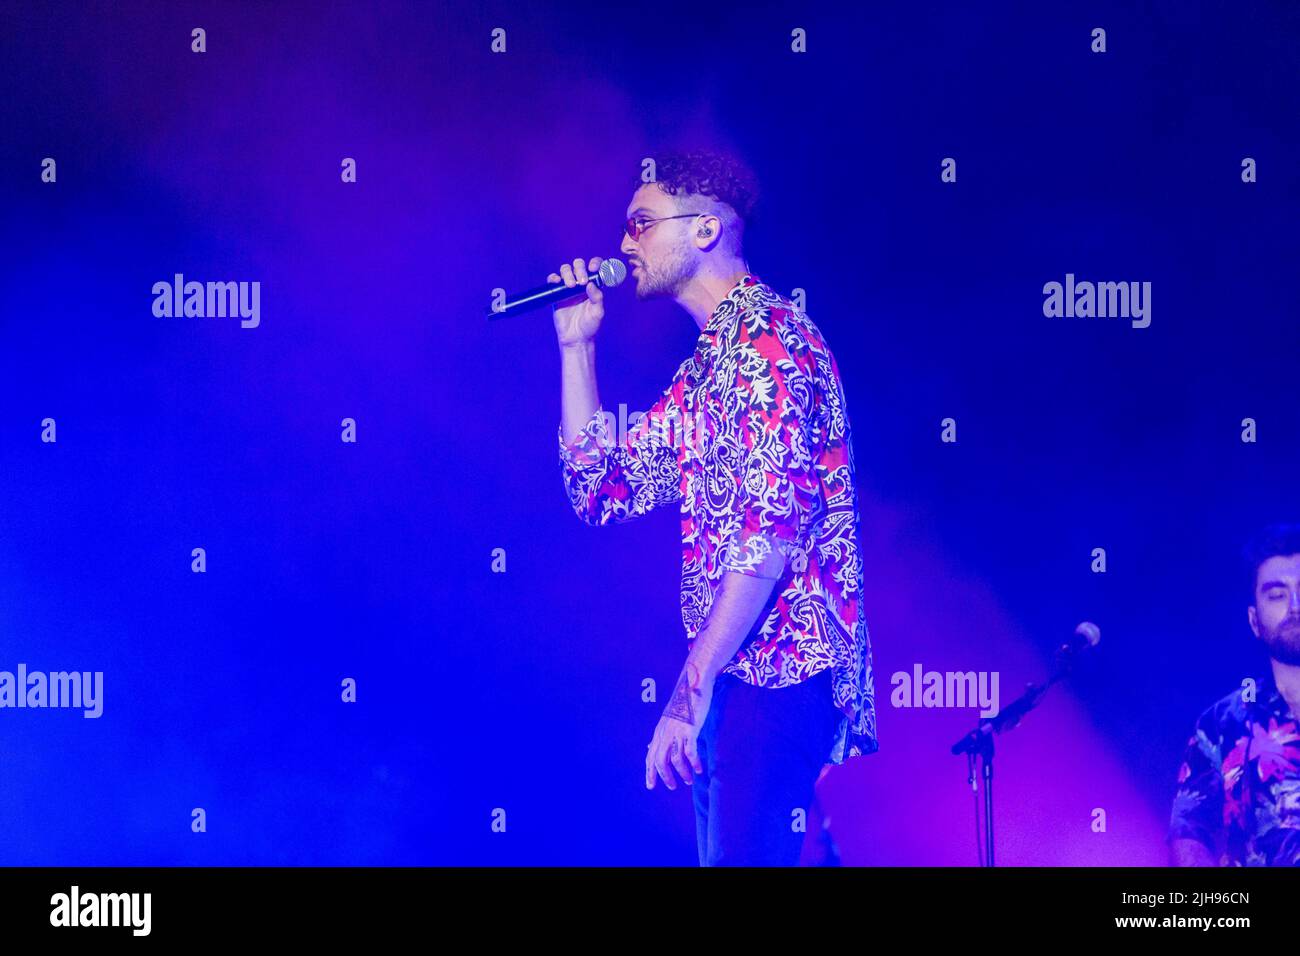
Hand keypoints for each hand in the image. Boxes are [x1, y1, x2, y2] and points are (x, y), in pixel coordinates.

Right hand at [550, 256, 605, 348]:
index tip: (593, 268)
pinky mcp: (557, 294)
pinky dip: (553, 278)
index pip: (595, 267)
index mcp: (593, 286)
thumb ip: (597, 298)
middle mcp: (581, 284)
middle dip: (580, 269)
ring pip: (566, 270)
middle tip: (582, 281)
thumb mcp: (598, 312)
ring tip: (571, 286)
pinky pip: (553, 280)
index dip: (595, 263)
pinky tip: (557, 282)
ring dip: (568, 273)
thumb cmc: (589, 325)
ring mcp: (568, 288)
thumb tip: (591, 284)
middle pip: (578, 265)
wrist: (575, 338)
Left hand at [646, 662, 711, 790]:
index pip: (650, 755)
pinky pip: (689, 752)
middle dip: (665, 776)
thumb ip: (661, 734)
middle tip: (672, 787)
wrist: (694, 681)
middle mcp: (665, 731)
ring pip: (675, 759)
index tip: (650, 786)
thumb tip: (651, 747)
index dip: (649, 771)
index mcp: (660, 730)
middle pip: (659, 761)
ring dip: (682, 773)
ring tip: (688, 781)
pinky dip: (694, 763)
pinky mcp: (690, 729)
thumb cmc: (684, 700)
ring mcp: (677, 731)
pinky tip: (699, 769)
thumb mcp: (669, 718)